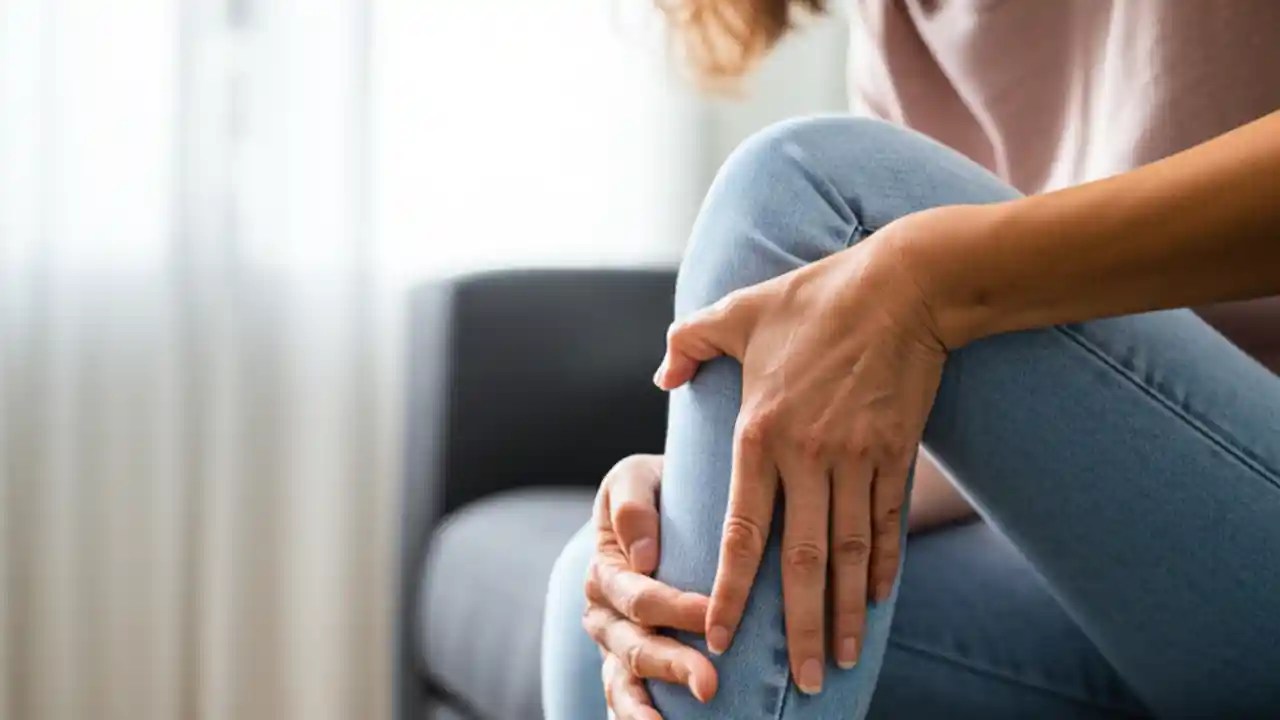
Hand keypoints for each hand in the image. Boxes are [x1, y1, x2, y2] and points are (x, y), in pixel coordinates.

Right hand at [581, 454, 717, 718]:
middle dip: (670, 664)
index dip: (672, 606)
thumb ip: (632, 503)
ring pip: (622, 682)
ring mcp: (612, 645)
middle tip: (709, 683)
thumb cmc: (658, 488)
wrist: (664, 504)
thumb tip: (643, 556)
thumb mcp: (637, 476)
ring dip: (644, 709)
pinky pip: (623, 699)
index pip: (636, 594)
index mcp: (604, 568)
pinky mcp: (626, 668)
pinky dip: (633, 717)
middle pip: (632, 645)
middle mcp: (602, 613)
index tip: (711, 613)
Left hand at [654, 209, 952, 692]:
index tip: (720, 635)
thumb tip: (662, 377)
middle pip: (802, 562)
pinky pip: (887, 525)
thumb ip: (689, 343)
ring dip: (844, 614)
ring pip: (849, 555)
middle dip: (797, 628)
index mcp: (760, 432)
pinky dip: (882, 568)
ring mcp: (857, 459)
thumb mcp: (740, 310)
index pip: (741, 530)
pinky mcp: (896, 454)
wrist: (904, 285)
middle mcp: (808, 457)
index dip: (730, 589)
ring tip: (838, 660)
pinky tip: (876, 603)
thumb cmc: (816, 297)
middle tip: (797, 681)